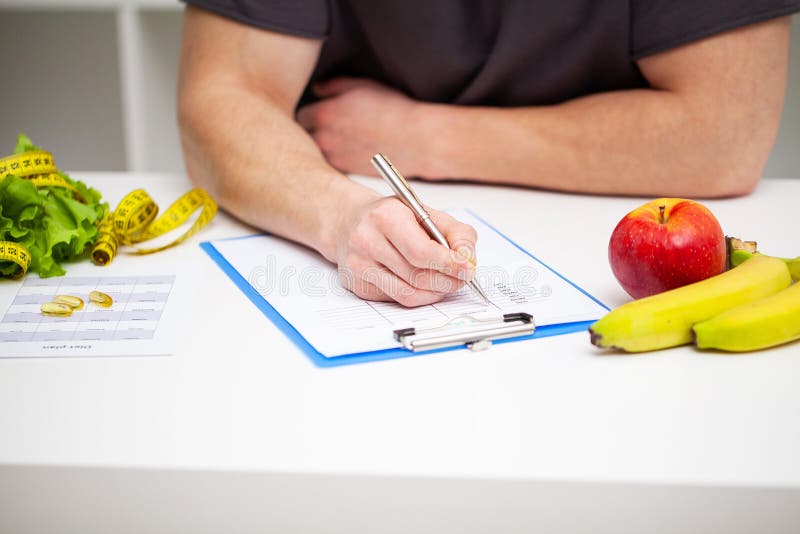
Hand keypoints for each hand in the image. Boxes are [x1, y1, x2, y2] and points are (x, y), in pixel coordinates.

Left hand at [297, 77, 432, 176]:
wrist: (415, 140)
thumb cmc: (392, 109)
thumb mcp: (361, 86)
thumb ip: (332, 86)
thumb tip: (317, 90)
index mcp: (323, 114)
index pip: (301, 115)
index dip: (312, 112)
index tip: (321, 111)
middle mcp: (324, 139)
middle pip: (306, 136)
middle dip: (315, 130)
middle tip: (332, 125)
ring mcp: (334, 158)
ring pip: (320, 151)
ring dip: (326, 145)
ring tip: (344, 137)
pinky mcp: (347, 172)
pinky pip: (334, 163)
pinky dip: (339, 157)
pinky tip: (354, 148)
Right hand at [330, 189, 477, 306]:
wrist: (348, 222)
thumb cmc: (390, 217)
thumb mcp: (425, 213)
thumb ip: (455, 233)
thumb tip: (467, 259)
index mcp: (385, 217)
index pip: (421, 252)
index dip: (449, 264)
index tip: (467, 268)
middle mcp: (366, 241)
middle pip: (417, 276)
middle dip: (447, 281)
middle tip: (462, 278)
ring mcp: (359, 266)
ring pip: (408, 293)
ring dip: (435, 292)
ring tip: (447, 282)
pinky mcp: (358, 285)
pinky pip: (397, 299)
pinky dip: (419, 296)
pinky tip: (425, 285)